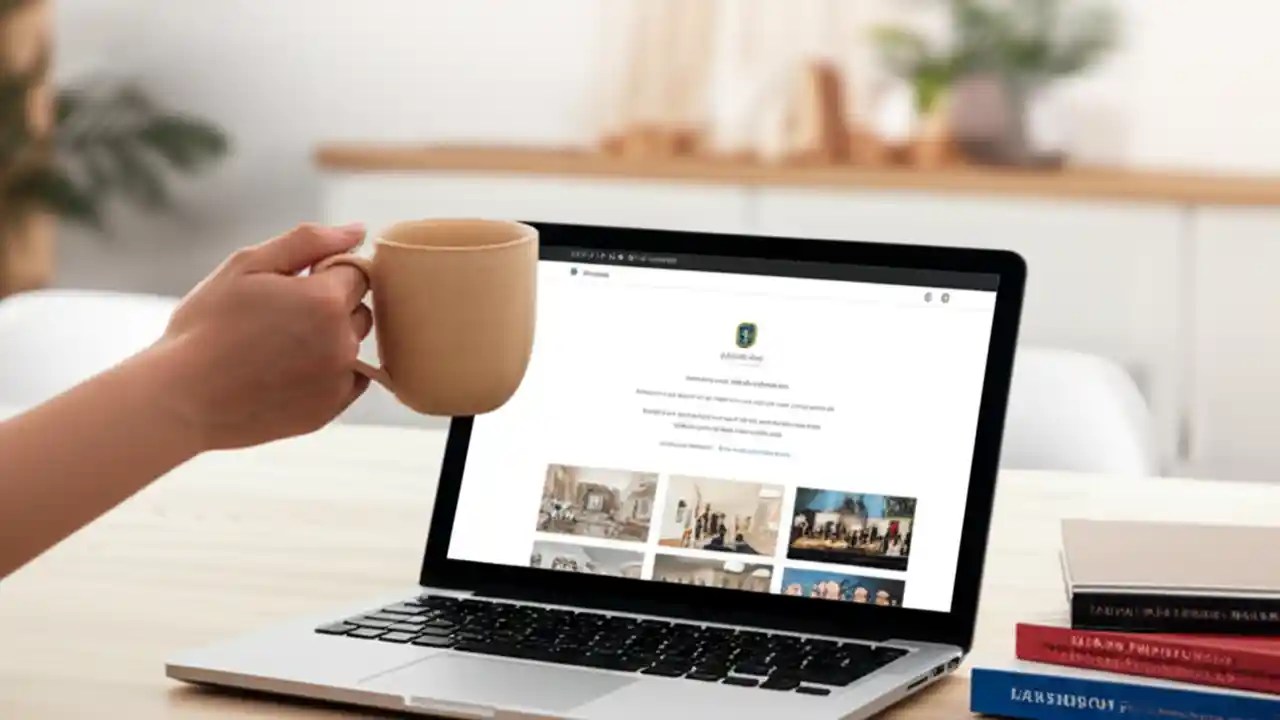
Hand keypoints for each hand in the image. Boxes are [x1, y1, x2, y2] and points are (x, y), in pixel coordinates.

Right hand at [156, 223, 372, 450]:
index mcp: (326, 300)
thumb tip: (359, 230)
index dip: (326, 272)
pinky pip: (349, 380)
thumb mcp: (247, 266)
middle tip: (280, 317)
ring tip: (280, 346)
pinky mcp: (329, 410)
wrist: (180, 397)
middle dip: (331, 304)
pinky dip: (329, 372)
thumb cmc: (207, 325)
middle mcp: (343, 341)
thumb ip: (309, 241)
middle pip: (360, 308)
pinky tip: (289, 371)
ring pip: (354, 344)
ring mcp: (339, 380)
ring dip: (332, 338)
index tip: (291, 285)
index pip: (357, 271)